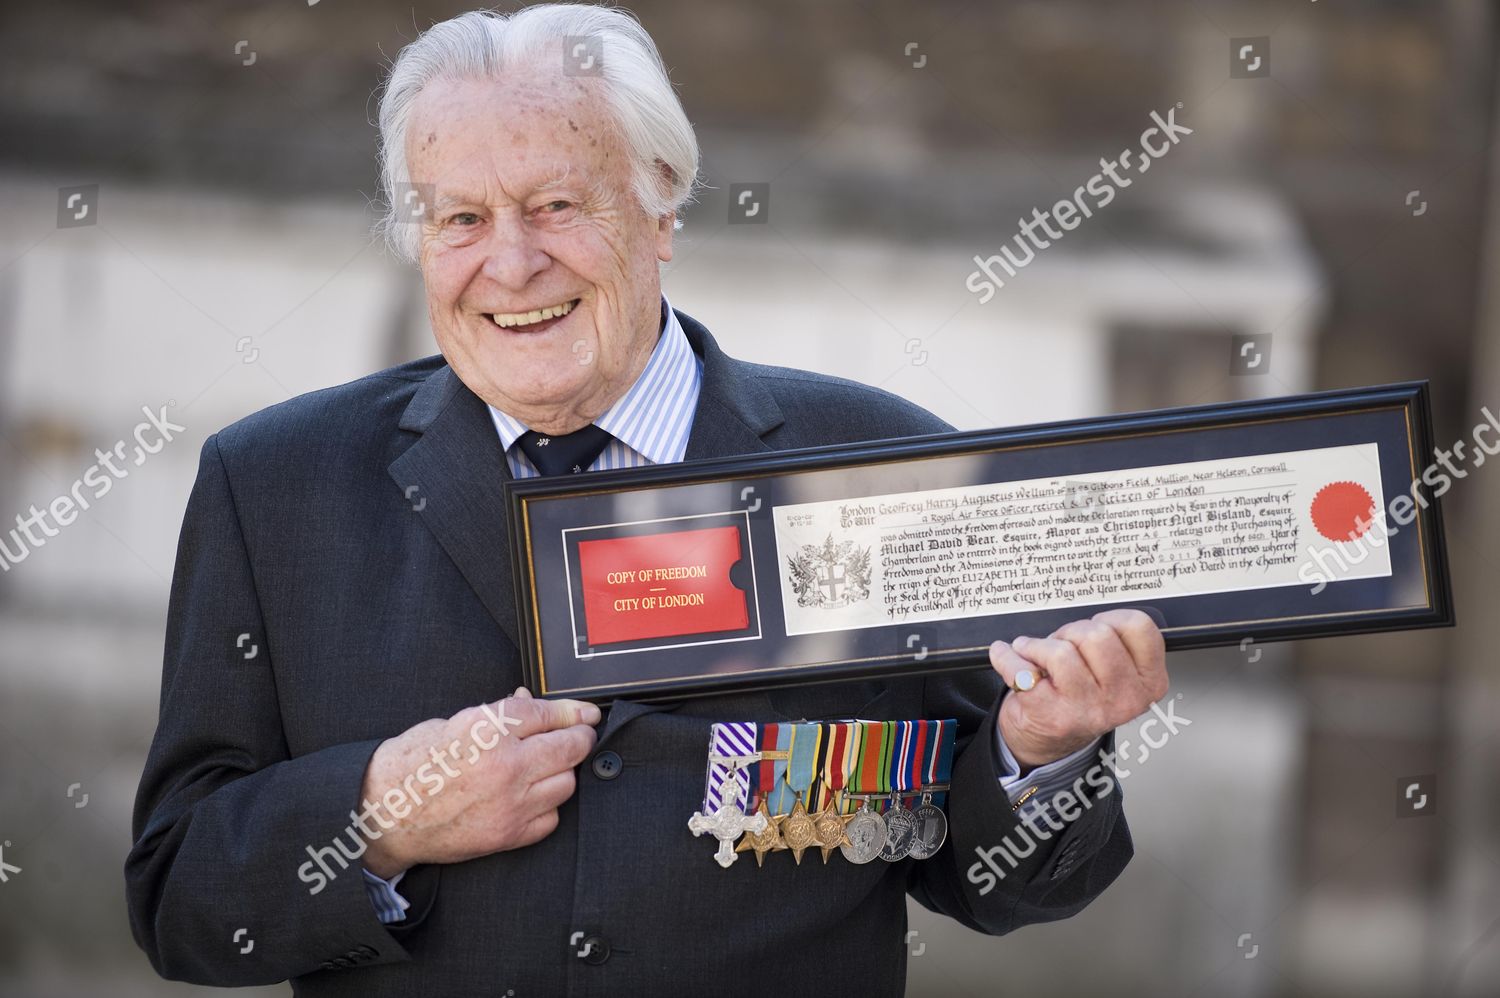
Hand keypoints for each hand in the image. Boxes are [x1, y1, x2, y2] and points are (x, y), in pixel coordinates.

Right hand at [360, 687, 600, 877]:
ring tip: (544, 767)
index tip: (586, 713)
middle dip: (579, 738)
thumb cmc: (412, 766)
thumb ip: (499, 716)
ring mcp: (510, 802)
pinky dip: (547, 806)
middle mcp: (504, 764)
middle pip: (571, 746)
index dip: (573, 711)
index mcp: (487, 729)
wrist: (385, 815)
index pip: (549, 713)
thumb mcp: (452, 722)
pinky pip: (551, 817)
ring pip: (567, 783)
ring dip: (561, 772)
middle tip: (578, 736)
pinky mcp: (509, 834)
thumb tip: (532, 705)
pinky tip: (531, 797)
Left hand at [989, 609, 1167, 773]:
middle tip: (1062, 644)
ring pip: (1062, 651)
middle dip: (1072, 632)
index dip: (1111, 618)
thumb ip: (1115, 640)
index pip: (1138, 626)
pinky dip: (1007, 657)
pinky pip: (1024, 669)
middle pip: (1097, 634)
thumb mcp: (1114, 669)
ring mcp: (1088, 709)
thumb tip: (1084, 610)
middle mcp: (1125, 699)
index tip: (1097, 627)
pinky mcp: (1051, 714)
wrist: (1048, 737)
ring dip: (1039, 645)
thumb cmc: (1081, 693)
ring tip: (1035, 653)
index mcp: (1148, 682)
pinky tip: (1006, 655)